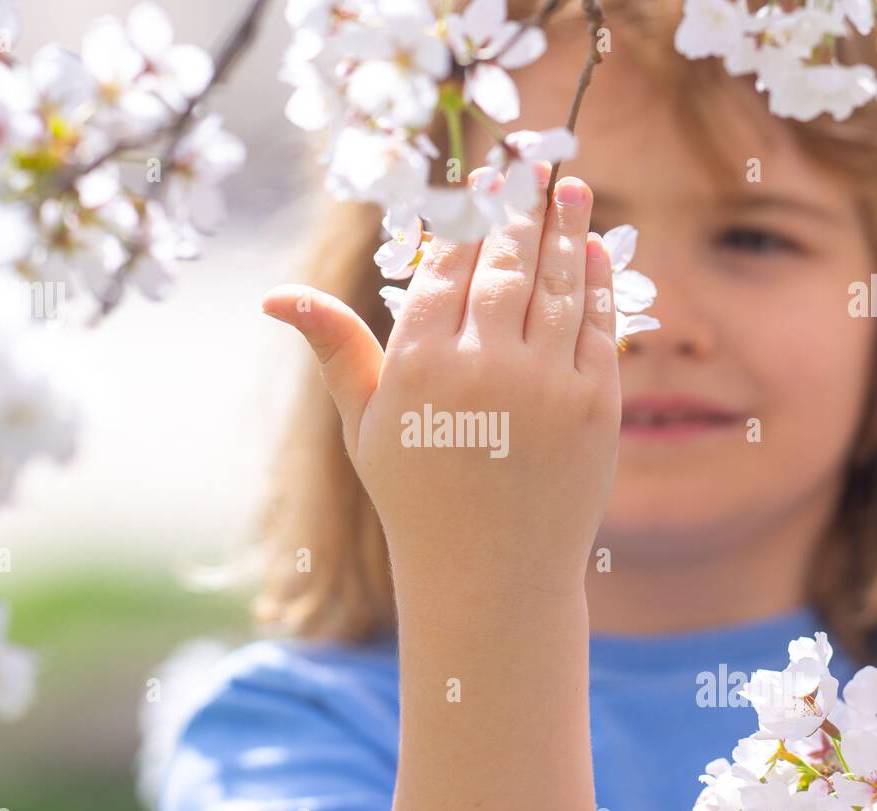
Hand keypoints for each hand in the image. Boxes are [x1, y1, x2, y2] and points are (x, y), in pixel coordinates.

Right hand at [262, 163, 618, 594]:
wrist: (493, 577)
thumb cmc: (418, 498)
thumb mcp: (366, 426)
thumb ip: (336, 349)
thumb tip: (276, 294)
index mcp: (419, 369)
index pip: (445, 270)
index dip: (464, 223)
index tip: (477, 186)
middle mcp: (483, 369)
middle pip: (504, 263)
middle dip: (517, 207)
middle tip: (528, 167)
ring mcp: (547, 386)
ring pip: (557, 283)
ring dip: (566, 226)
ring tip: (568, 186)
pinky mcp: (597, 406)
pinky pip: (599, 325)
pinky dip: (600, 280)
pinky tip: (596, 250)